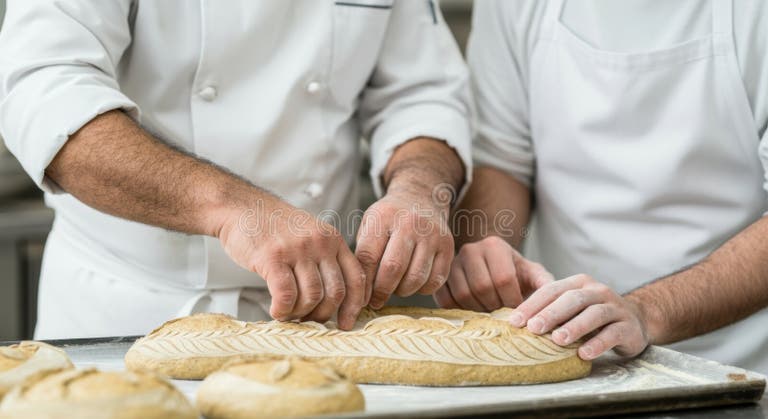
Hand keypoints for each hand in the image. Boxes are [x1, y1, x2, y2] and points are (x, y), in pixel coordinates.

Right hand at [217, 194, 365, 329]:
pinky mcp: (272, 258)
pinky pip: (286, 295)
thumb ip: (324, 260)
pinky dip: (283, 310)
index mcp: (332, 239)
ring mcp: (297, 249)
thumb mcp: (310, 234)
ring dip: (300, 314)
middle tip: (309, 319)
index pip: (356, 278)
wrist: (241, 207)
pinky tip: (277, 311)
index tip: (346, 322)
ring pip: (312, 296)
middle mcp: (319, 243)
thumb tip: (334, 300)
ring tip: (289, 313)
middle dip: (324, 314)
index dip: (354, 306)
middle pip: (336, 292)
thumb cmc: (273, 226)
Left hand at [355, 188, 453, 308]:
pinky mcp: (448, 246)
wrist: (421, 198)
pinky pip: (435, 281)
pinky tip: (413, 282)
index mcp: (384, 217)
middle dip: (381, 291)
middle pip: (393, 269)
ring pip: (415, 279)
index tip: (361, 297)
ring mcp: (432, 235)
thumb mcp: (369, 224)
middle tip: (377, 300)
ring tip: (395, 287)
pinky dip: (421, 289)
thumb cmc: (389, 219)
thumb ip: (363, 254)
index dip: (363, 283)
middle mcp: (410, 223)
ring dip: (402, 291)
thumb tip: (360, 292)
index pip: (368, 256)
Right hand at [434, 236, 553, 310]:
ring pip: (463, 295)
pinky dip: (459, 311)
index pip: (503, 278)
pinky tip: (472, 312)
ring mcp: (452, 263)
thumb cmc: (515, 273)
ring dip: (478, 311)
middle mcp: (470, 249)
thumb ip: (545, 283)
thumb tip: (556, 299)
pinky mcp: (441, 278)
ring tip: (489, 313)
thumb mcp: (533, 274)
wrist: (491, 267)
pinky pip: (446, 300)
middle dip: (496, 307)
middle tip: (503, 314)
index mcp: (495, 245)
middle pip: (482, 287)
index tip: (518, 310)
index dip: (512, 301)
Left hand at [510, 274, 649, 359]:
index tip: (515, 321)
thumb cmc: (594, 315)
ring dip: (574, 327)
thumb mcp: (572, 308)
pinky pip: (612, 334)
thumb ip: (551, 311)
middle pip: (571, 299)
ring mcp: (615, 307)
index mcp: (578, 283)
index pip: (551, 290)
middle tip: (533, 328)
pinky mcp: (628, 326)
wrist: (637, 320)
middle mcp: (597, 291)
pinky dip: (597, 344)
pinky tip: (583, 354)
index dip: (532, 305)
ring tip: (557, 340)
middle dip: (550, 314)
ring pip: (593, 314)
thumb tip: (516, 324)